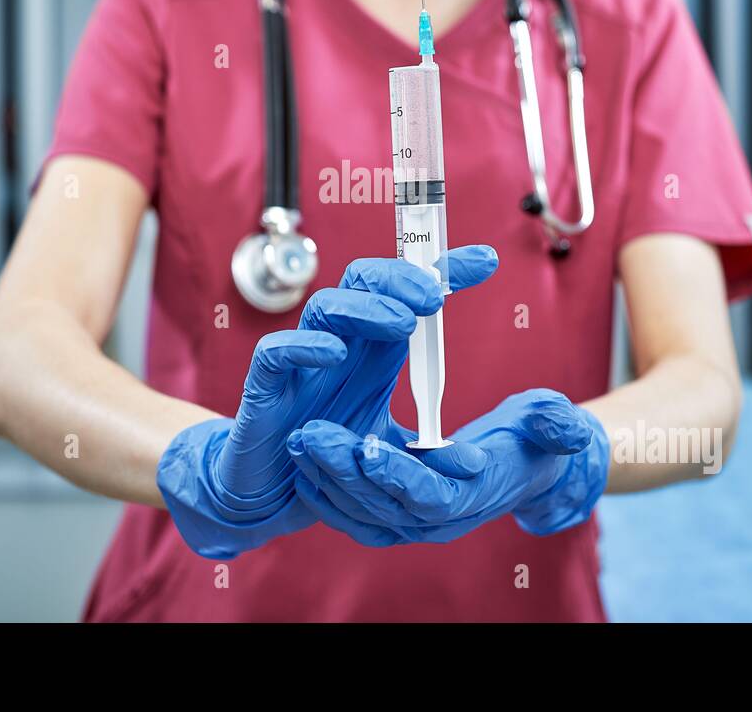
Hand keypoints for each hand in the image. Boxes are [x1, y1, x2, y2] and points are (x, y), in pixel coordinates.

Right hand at [157, 245, 498, 558]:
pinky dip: (304, 344)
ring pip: (326, 306)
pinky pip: (276, 351)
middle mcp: (339, 342)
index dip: (445, 271)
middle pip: (364, 282)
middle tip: (434, 296)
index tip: (486, 262)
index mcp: (373, 348)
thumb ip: (431, 455)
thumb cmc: (330, 453)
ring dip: (365, 308)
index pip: (407, 292)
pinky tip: (336, 351)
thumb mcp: (391, 452)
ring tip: (402, 323)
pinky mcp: (266, 385)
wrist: (272, 490)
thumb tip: (478, 465)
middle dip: (400, 280)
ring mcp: (301, 359)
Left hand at [288, 389, 609, 545]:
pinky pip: (352, 512)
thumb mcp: (552, 423)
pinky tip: (301, 460)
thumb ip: (556, 427)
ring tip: (298, 441)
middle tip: (311, 434)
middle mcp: (438, 519)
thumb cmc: (535, 439)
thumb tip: (565, 431)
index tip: (368, 445)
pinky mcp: (395, 515)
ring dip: (325, 478)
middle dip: (344, 471)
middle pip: (384, 505)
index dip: (399, 476)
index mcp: (473, 496)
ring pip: (360, 510)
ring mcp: (413, 521)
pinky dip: (324, 490)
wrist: (526, 465)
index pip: (431, 496)